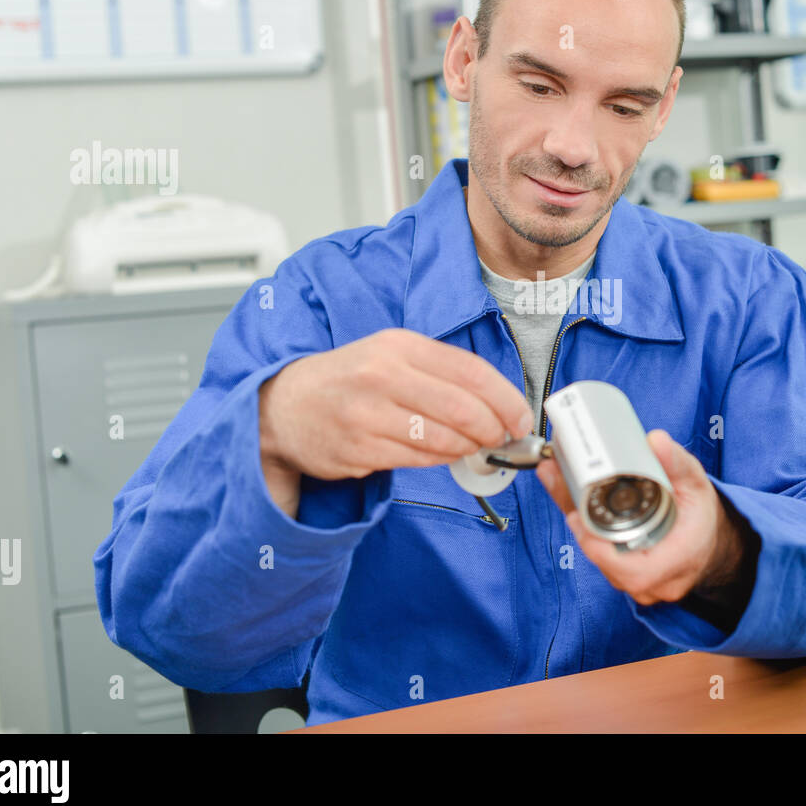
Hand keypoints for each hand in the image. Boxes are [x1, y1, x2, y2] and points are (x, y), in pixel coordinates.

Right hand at [258, 329, 533, 511]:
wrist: (284, 405)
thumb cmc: (350, 379)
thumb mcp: (392, 355)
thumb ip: (442, 373)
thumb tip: (498, 404)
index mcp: (400, 345)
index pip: (471, 371)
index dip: (505, 399)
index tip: (521, 418)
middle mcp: (383, 375)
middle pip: (463, 409)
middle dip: (492, 429)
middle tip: (500, 439)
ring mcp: (368, 414)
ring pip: (443, 439)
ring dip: (468, 449)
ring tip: (472, 448)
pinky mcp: (358, 449)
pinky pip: (418, 459)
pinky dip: (441, 460)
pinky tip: (443, 454)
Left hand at [536, 429, 745, 604]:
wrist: (709, 541)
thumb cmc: (701, 517)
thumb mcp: (696, 484)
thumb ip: (676, 463)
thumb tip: (656, 441)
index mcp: (675, 562)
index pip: (630, 571)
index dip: (598, 547)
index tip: (577, 518)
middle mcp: (656, 582)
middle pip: (605, 562)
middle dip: (581, 526)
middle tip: (563, 487)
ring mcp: (640, 586)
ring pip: (600, 560)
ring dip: (581, 528)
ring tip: (564, 488)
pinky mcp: (626, 578)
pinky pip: (601, 559)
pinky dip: (588, 534)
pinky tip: (574, 505)